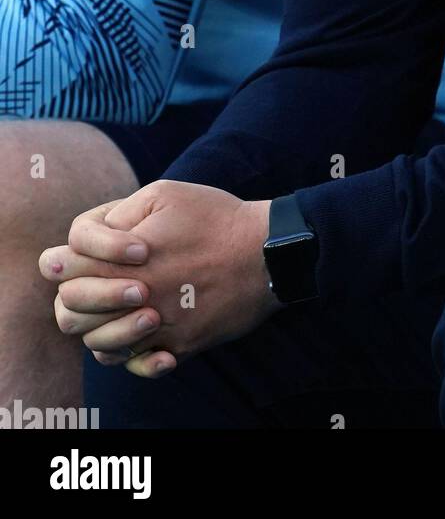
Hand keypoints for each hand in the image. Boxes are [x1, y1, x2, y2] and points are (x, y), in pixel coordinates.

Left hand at [40, 181, 279, 377]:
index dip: (63, 262)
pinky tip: (148, 334)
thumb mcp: (163, 195)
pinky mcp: (181, 346)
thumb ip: (118, 214)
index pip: (62, 270)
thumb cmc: (216, 217)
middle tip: (98, 283)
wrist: (267, 253)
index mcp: (125, 258)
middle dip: (76, 297)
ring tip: (122, 308)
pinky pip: (139, 364)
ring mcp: (157, 327)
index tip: (75, 257)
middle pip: (69, 313)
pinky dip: (135, 357)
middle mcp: (135, 297)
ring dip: (100, 328)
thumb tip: (90, 239)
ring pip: (98, 346)